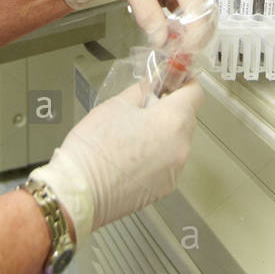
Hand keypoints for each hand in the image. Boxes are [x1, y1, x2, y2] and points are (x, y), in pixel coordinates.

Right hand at [29, 79, 204, 244]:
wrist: (79, 192)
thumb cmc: (93, 150)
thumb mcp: (116, 105)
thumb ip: (142, 91)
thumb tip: (153, 85)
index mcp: (172, 122)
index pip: (195, 92)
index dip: (182, 83)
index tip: (171, 81)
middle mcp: (180, 148)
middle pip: (186, 118)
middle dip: (168, 109)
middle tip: (142, 107)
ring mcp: (174, 171)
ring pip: (176, 142)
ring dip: (161, 135)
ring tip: (130, 136)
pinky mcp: (164, 188)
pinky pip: (167, 163)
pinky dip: (155, 156)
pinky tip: (130, 156)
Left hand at [48, 0, 212, 48]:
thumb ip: (148, 14)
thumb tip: (161, 40)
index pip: (199, 6)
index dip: (194, 32)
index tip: (181, 52)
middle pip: (206, 12)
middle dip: (196, 36)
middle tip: (178, 56)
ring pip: (198, 17)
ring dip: (189, 35)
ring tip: (171, 50)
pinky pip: (184, 17)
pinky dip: (179, 31)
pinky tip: (167, 40)